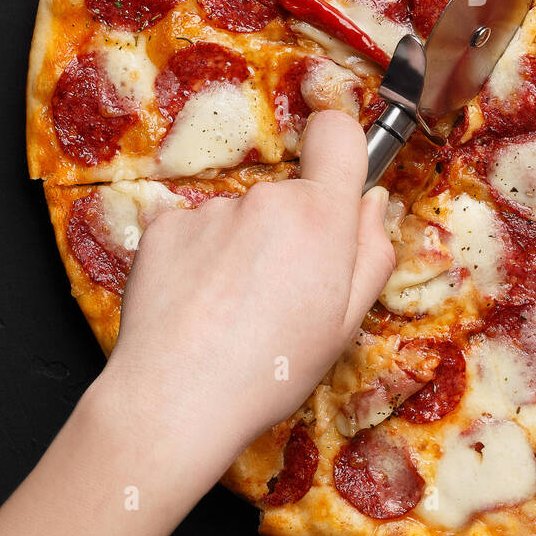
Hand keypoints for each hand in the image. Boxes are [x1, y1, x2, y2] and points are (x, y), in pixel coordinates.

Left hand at [98, 109, 394, 500]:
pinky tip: (195, 305)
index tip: (334, 185)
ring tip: (229, 311)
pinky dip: (197, 259)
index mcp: (319, 217)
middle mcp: (264, 198)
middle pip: (289, 194)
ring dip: (240, 249)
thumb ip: (371, 252)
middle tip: (277, 295)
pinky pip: (193, 230)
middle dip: (289, 231)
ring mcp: (209, 209)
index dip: (341, 151)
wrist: (174, 401)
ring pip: (239, 217)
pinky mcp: (163, 226)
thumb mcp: (346, 323)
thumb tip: (372, 202)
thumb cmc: (272, 370)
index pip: (339, 133)